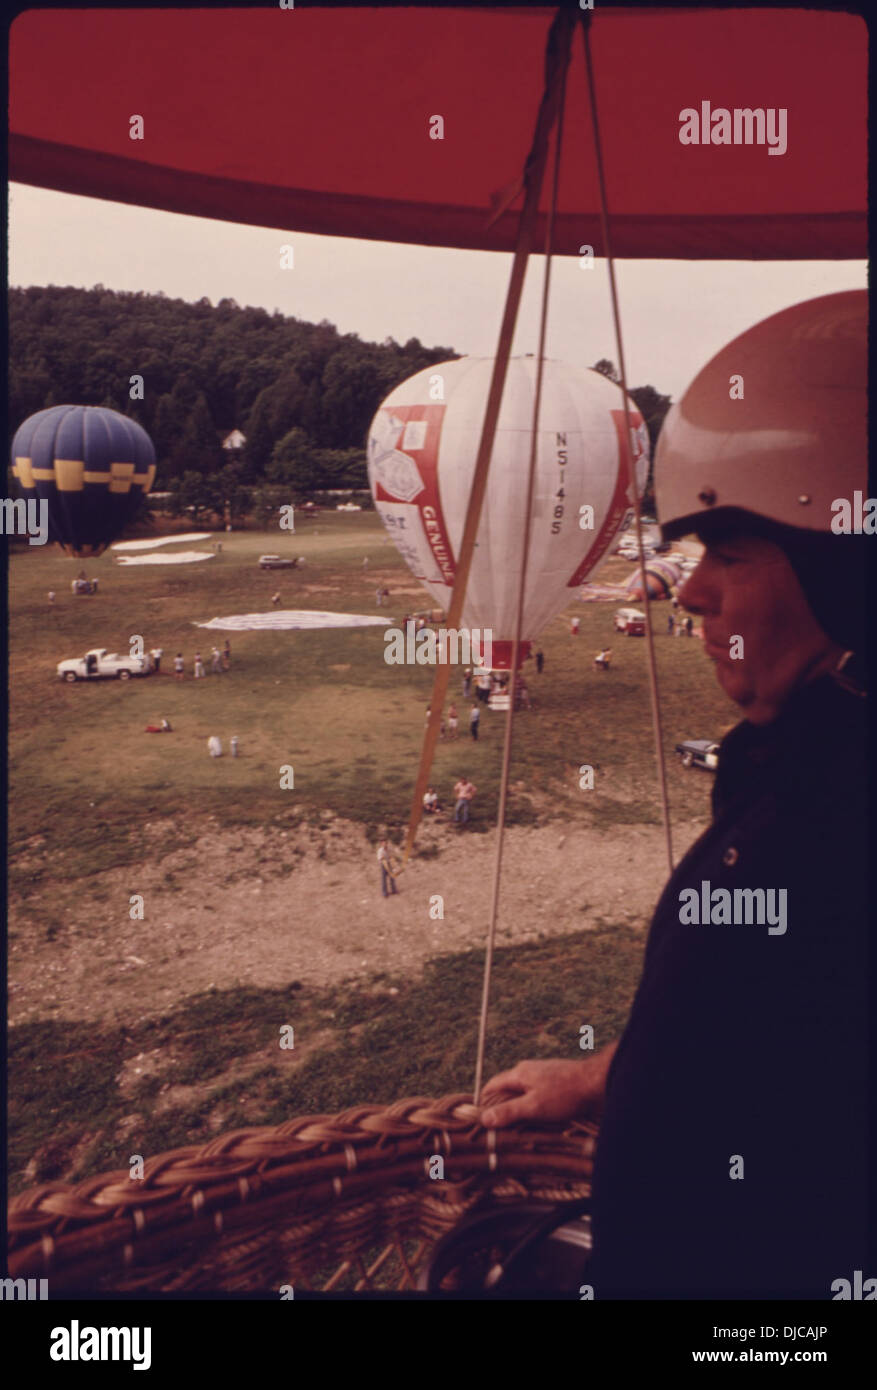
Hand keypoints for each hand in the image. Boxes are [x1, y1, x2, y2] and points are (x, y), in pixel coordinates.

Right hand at [479, 1053, 613, 1127]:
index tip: (480, 1118)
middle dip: (501, 1107)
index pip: (493, 1085)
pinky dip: (534, 1107)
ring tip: (518, 1128)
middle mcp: (530, 1071)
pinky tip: (540, 1120)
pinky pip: (538, 1095)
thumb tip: (484, 1119)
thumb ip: (509, 1112)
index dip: (484, 1101)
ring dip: (519, 1108)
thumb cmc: (565, 1093)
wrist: (597, 1082)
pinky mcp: (557, 1083)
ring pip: (524, 1093)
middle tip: (498, 1127)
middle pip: (508, 1089)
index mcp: (520, 1073)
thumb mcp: (534, 1106)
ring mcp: (544, 1075)